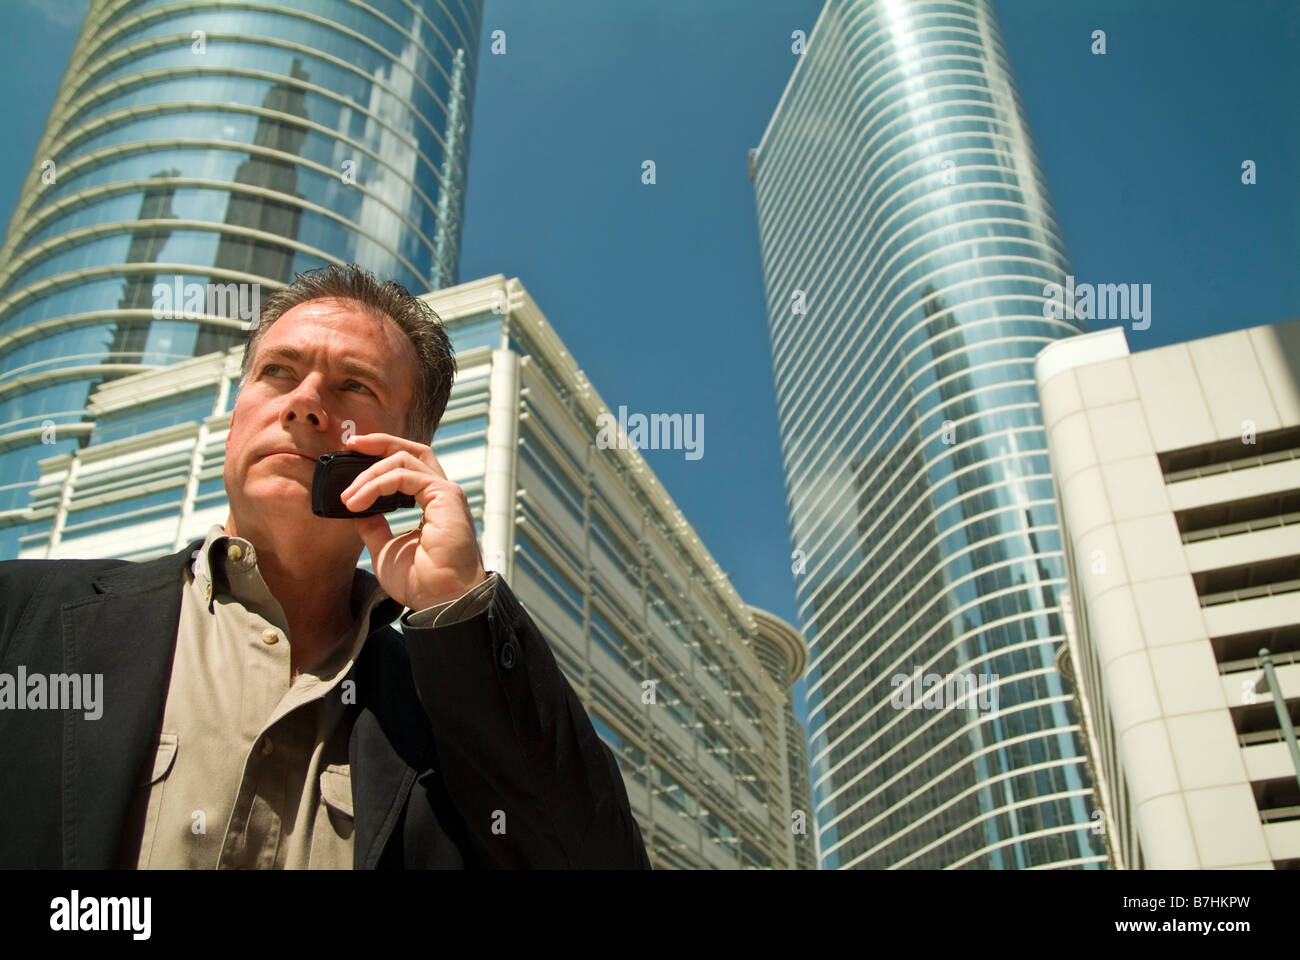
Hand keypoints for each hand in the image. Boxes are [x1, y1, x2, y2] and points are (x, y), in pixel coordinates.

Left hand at [338, 432, 487, 610]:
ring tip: (348, 497)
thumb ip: (374, 525)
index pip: (407, 467)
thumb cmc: (421, 581)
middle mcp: (441, 494)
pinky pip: (404, 476)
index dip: (381, 457)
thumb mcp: (385, 548)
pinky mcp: (445, 496)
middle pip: (412, 450)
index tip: (352, 456)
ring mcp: (445, 493)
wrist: (440, 600)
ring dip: (370, 473)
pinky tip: (358, 501)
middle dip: (380, 442)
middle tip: (350, 444)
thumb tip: (357, 509)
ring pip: (404, 460)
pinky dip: (377, 484)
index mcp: (431, 504)